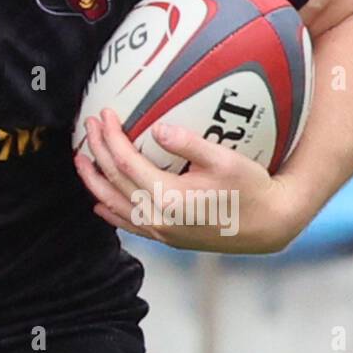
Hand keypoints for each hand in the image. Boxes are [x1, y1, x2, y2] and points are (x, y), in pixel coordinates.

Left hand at [73, 109, 305, 253]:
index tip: (105, 114)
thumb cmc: (252, 189)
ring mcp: (161, 232)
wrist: (270, 226)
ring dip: (95, 182)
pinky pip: (129, 225)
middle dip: (96, 152)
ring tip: (81, 160)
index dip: (111, 137)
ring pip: (114, 206)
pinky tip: (100, 204)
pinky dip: (110, 211)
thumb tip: (158, 128)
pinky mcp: (168, 238)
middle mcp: (158, 218)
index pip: (126, 162)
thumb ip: (188, 143)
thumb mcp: (224, 159)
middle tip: (88, 126)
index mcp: (168, 198)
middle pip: (114, 181)